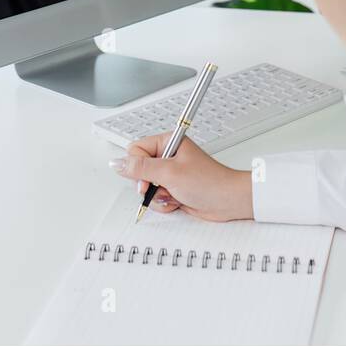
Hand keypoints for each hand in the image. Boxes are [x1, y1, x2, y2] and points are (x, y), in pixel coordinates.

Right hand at [110, 133, 252, 221]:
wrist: (228, 202)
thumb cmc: (209, 182)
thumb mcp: (170, 173)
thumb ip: (140, 168)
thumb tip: (117, 163)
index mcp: (167, 142)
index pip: (135, 150)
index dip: (137, 166)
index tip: (146, 178)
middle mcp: (167, 156)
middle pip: (138, 170)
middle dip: (147, 184)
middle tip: (161, 186)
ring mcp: (170, 174)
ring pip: (145, 186)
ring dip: (157, 195)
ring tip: (173, 194)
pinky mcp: (173, 188)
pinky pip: (155, 197)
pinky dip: (164, 203)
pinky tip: (177, 201)